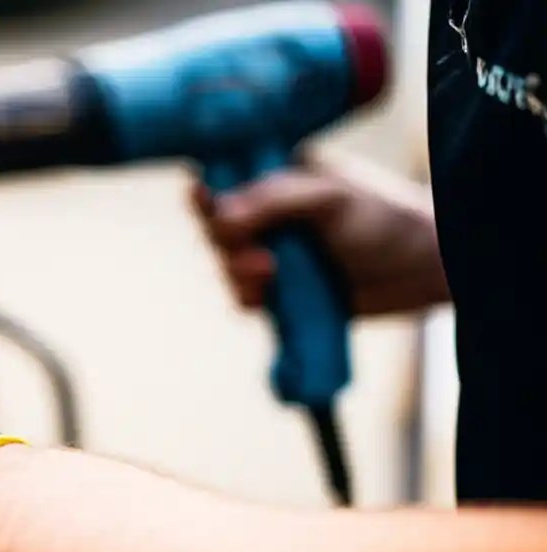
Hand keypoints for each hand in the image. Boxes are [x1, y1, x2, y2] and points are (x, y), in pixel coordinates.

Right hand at [191, 158, 447, 314]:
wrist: (426, 268)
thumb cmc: (385, 217)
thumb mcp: (330, 196)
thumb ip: (273, 199)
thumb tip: (220, 216)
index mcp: (276, 178)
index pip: (224, 178)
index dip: (206, 191)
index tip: (202, 198)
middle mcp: (268, 215)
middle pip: (215, 228)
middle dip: (226, 243)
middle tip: (257, 254)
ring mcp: (274, 253)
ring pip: (227, 266)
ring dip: (239, 273)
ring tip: (272, 276)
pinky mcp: (283, 291)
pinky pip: (247, 297)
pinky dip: (250, 298)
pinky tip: (271, 296)